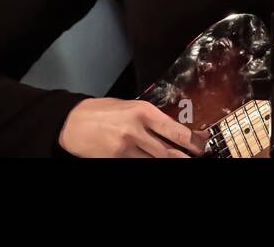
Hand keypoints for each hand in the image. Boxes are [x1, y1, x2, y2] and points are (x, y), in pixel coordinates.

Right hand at [58, 98, 209, 157]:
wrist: (72, 122)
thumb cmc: (102, 111)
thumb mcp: (129, 107)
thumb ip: (149, 119)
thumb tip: (171, 130)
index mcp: (143, 111)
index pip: (175, 130)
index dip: (192, 141)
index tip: (201, 145)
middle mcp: (136, 130)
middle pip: (167, 152)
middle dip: (183, 158)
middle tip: (194, 159)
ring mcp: (125, 148)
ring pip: (154, 162)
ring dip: (167, 163)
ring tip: (177, 161)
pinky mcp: (115, 160)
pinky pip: (136, 166)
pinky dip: (145, 164)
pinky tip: (150, 162)